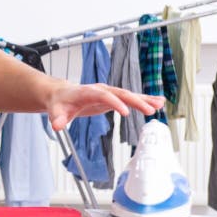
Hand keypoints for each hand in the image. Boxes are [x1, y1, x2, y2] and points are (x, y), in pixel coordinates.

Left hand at [46, 83, 163, 130]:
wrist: (61, 94)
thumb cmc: (60, 103)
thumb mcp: (56, 111)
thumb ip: (57, 119)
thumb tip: (57, 127)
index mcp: (87, 92)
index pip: (103, 95)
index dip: (115, 102)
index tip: (126, 112)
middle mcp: (100, 89)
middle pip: (120, 93)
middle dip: (135, 101)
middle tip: (150, 110)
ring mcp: (108, 92)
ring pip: (128, 94)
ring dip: (144, 99)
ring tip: (160, 103)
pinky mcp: (112, 98)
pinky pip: (129, 98)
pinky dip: (143, 100)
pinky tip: (157, 102)